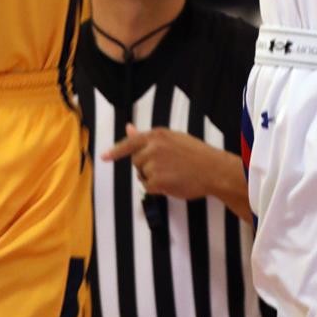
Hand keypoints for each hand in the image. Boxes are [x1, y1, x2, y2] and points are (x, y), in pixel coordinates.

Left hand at [104, 124, 221, 199]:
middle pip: (136, 161)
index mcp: (157, 134)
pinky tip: (172, 183)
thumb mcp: (172, 138)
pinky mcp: (156, 181)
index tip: (103, 157)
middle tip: (168, 165)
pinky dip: (157, 188)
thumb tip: (128, 128)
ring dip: (152, 177)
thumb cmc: (195, 154)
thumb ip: (148, 136)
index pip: (130, 142)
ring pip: (142, 175)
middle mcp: (152, 148)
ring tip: (173, 173)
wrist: (213, 170)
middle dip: (146, 165)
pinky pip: (147, 187)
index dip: (115, 151)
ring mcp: (154, 165)